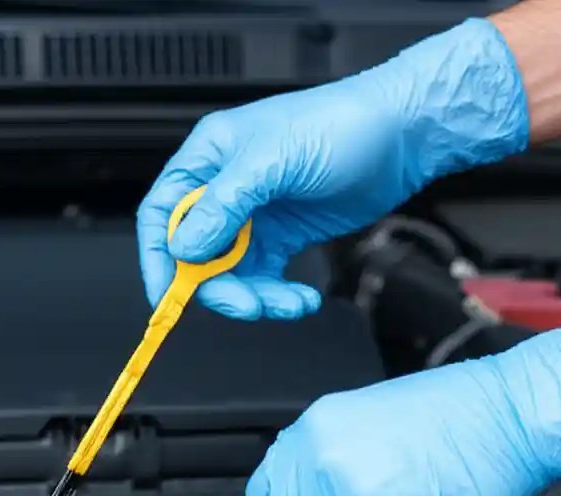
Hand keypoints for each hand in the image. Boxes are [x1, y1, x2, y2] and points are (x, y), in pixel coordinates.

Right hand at [137, 18, 529, 319]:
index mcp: (209, 158)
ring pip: (233, 274)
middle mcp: (226, 188)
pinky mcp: (285, 236)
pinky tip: (302, 299)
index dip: (159, 257)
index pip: (163, 213)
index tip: (167, 295)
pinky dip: (279, 297)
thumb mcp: (273, 161)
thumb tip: (184, 248)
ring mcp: (255, 215)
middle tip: (246, 305)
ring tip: (287, 303)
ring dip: (256, 297)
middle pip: (196, 254)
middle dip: (218, 286)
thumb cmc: (341, 124)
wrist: (401, 135)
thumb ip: (225, 205)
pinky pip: (266, 279)